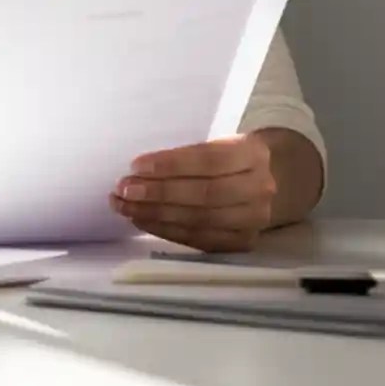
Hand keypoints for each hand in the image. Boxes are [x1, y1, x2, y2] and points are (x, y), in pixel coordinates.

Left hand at [112, 134, 276, 252]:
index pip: (210, 159)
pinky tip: (141, 220)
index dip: (172, 164)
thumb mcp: (216, 143)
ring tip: (124, 206)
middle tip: (124, 189)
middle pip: (205, 193)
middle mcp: (260, 188)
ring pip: (199, 219)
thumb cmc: (225, 157)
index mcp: (254, 153)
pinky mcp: (241, 242)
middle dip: (159, 192)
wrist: (259, 182)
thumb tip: (138, 170)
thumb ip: (187, 153)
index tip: (137, 166)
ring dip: (156, 214)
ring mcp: (254, 219)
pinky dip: (165, 230)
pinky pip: (197, 239)